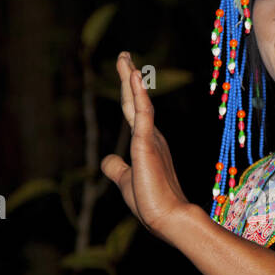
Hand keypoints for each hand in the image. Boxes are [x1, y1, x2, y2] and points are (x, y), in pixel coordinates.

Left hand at [100, 52, 191, 244]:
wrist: (167, 218)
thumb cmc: (150, 201)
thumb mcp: (125, 180)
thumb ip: (116, 167)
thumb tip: (107, 159)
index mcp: (146, 143)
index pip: (133, 111)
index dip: (128, 91)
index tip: (127, 72)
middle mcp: (151, 136)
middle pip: (135, 101)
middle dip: (128, 77)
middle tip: (124, 56)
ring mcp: (150, 139)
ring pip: (139, 102)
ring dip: (131, 79)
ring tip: (125, 59)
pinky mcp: (147, 145)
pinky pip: (143, 114)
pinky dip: (139, 95)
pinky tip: (134, 78)